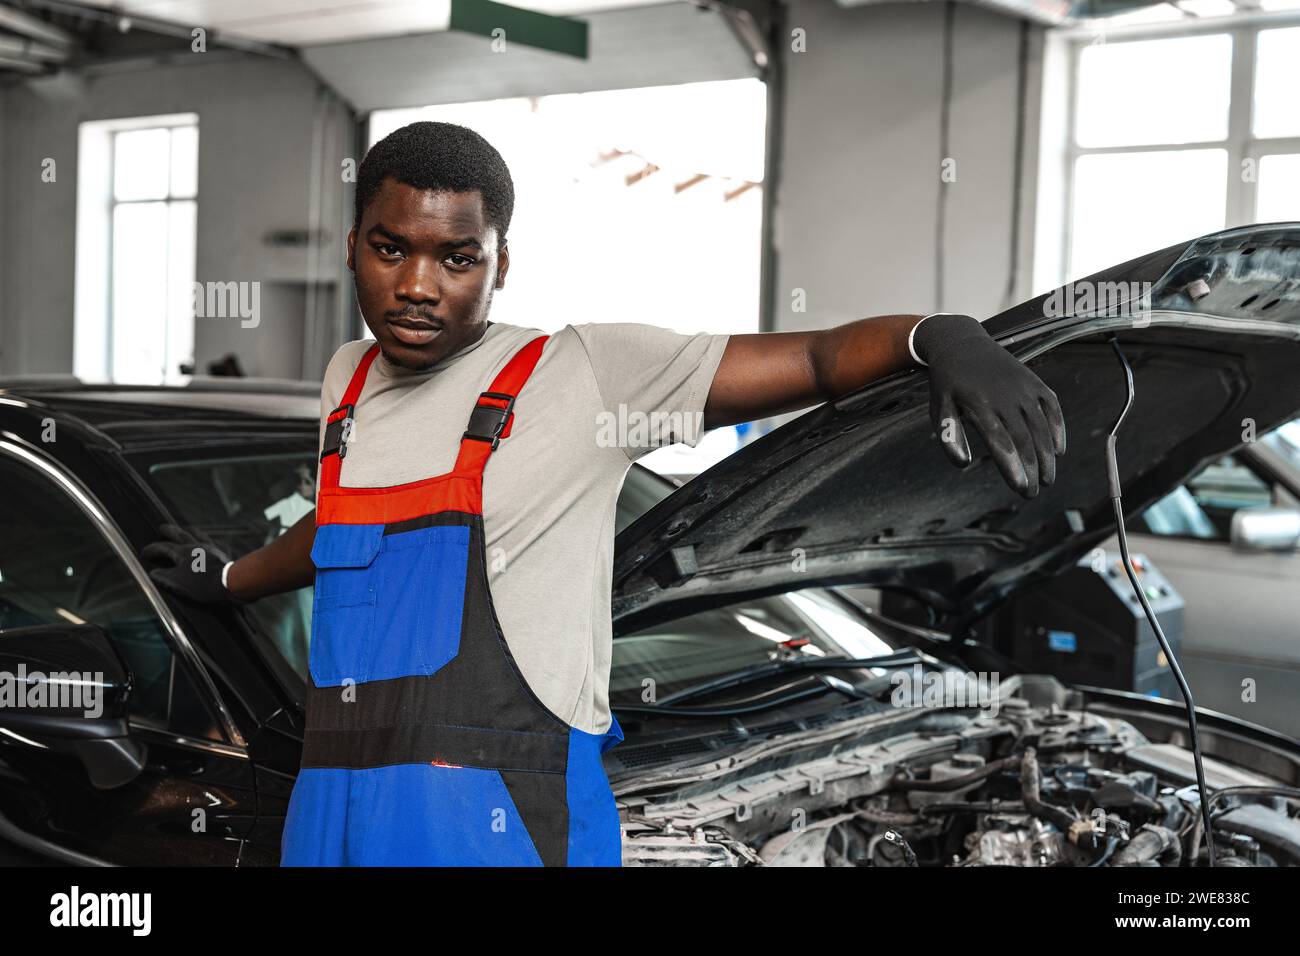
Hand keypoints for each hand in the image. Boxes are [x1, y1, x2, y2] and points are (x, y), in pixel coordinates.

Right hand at [141, 524, 240, 604]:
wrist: (228, 584)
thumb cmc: (202, 584)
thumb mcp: (177, 583)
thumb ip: (163, 576)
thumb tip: (154, 573)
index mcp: (183, 552)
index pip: (164, 548)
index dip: (153, 549)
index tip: (145, 552)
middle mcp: (197, 546)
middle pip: (181, 535)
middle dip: (170, 531)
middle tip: (163, 528)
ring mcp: (212, 548)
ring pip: (200, 535)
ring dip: (191, 532)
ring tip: (186, 529)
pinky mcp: (224, 555)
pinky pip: (217, 544)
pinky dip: (212, 542)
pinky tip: (213, 543)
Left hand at [914, 314, 1065, 497]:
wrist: (961, 343)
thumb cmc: (948, 383)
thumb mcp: (939, 407)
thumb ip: (949, 435)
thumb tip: (962, 464)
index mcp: (979, 403)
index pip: (1001, 442)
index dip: (1013, 467)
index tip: (1021, 487)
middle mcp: (1005, 395)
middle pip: (1025, 438)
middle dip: (1032, 469)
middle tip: (1032, 493)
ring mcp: (1023, 387)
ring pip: (1041, 426)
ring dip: (1047, 455)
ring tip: (1047, 479)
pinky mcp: (1034, 382)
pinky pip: (1052, 407)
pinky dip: (1058, 429)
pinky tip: (1058, 450)